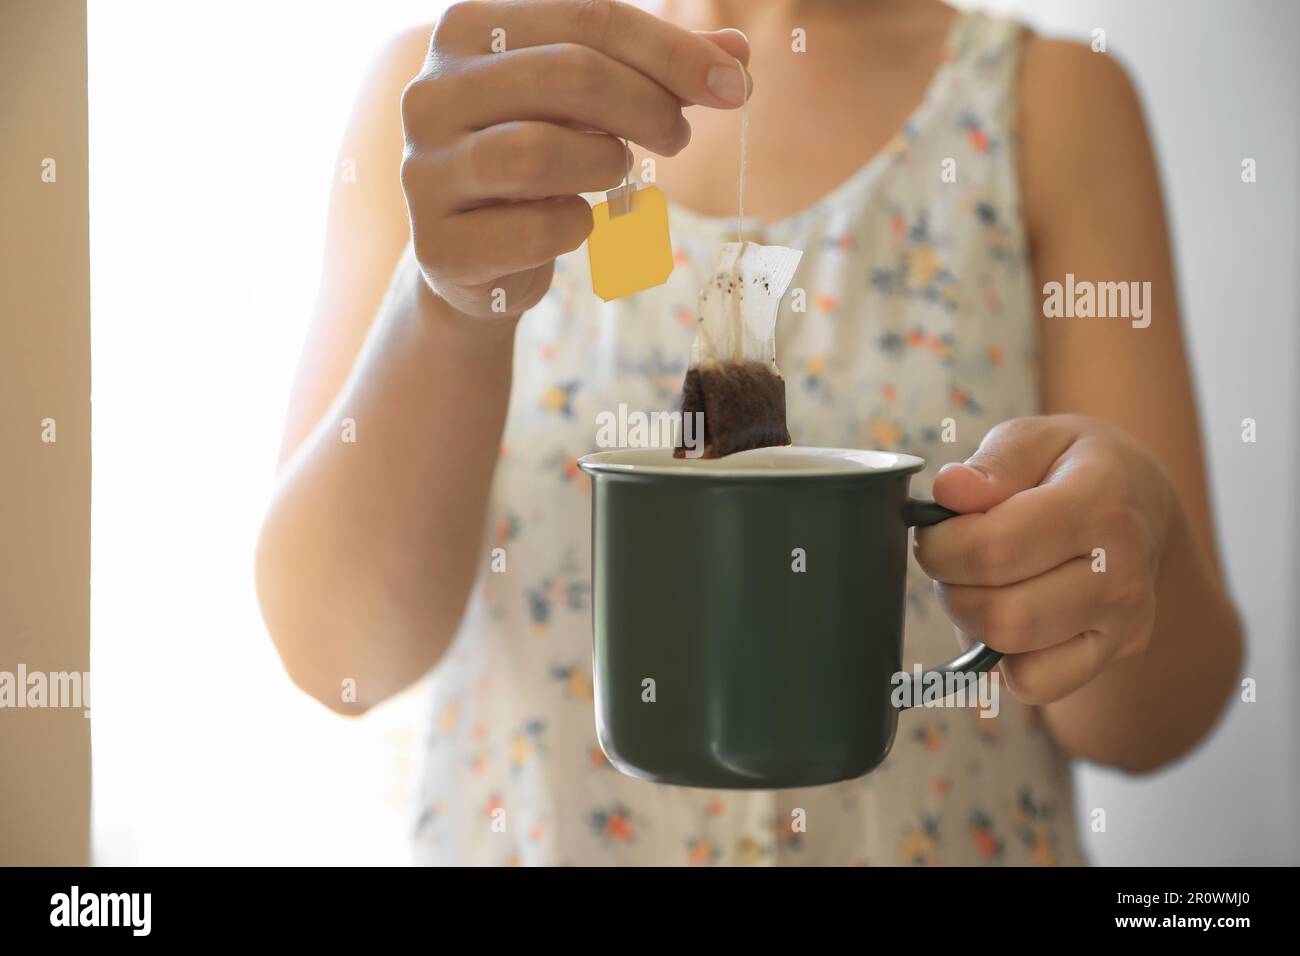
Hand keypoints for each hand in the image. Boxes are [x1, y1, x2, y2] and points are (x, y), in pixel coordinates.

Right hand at [399, 0, 750, 317]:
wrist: (475, 258)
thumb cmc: (540, 157)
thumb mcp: (594, 102)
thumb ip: (659, 72)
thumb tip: (739, 53)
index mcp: (469, 28)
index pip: (587, 17)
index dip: (673, 52)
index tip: (735, 85)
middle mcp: (431, 90)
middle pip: (567, 75)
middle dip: (647, 105)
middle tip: (680, 136)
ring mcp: (424, 169)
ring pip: (539, 153)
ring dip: (604, 164)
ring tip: (614, 170)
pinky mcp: (437, 243)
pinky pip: (535, 229)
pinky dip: (576, 227)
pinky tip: (575, 221)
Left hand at [914, 415, 1177, 704]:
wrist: (1142, 499)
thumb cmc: (1073, 465)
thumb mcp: (1036, 437)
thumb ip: (992, 464)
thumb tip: (949, 491)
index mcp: (1100, 500)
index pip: (997, 548)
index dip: (942, 547)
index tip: (934, 532)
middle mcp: (1122, 567)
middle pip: (1003, 614)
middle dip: (951, 589)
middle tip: (951, 561)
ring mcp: (1126, 617)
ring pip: (1016, 653)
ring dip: (972, 622)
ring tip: (978, 584)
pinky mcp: (1118, 649)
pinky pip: (1038, 684)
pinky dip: (1003, 660)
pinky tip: (1006, 617)